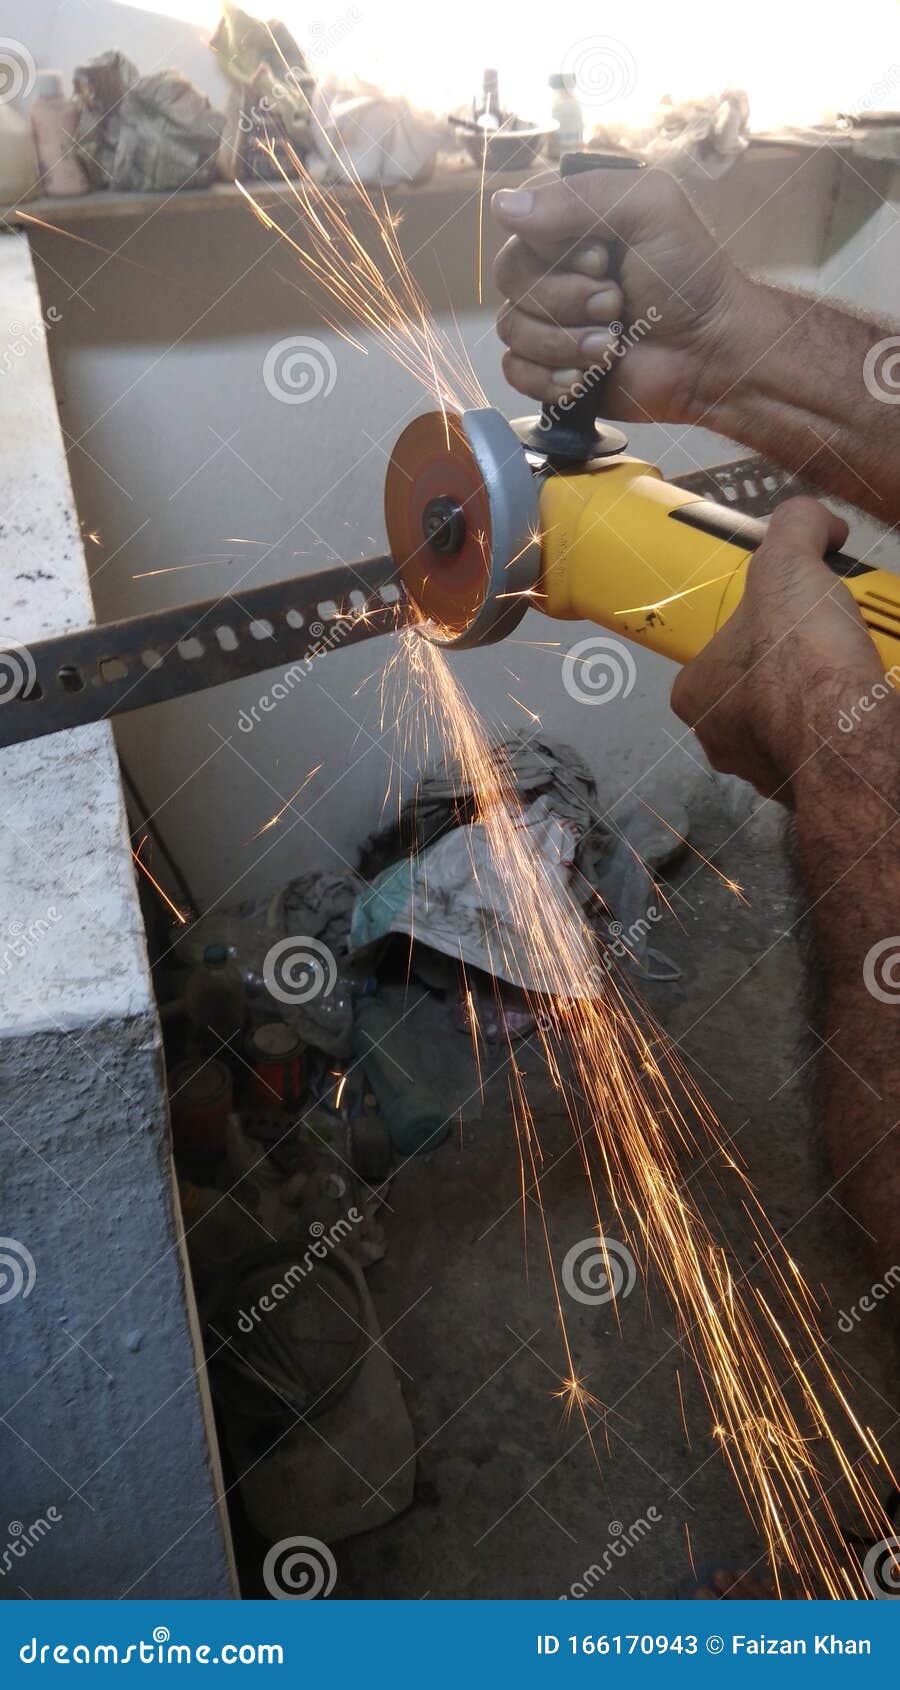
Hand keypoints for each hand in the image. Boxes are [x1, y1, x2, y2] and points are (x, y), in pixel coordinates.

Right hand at [492, 166, 741, 423]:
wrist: (709, 353)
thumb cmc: (689, 276)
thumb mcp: (650, 207)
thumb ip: (581, 196)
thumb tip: (501, 205)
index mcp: (570, 225)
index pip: (520, 228)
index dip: (556, 252)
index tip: (605, 261)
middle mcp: (554, 270)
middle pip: (510, 279)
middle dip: (565, 299)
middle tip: (616, 305)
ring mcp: (550, 322)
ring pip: (511, 328)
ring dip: (565, 343)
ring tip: (611, 346)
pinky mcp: (551, 369)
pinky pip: (515, 372)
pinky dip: (547, 378)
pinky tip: (584, 377)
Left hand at [669, 498, 887, 796]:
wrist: (855, 739)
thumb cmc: (801, 657)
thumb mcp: (787, 564)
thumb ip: (794, 527)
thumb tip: (817, 521)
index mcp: (698, 695)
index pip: (719, 650)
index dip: (755, 624)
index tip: (791, 612)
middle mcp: (725, 740)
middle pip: (764, 682)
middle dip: (801, 655)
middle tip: (832, 629)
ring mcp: (772, 768)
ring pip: (802, 714)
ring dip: (832, 688)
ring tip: (861, 655)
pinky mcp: (820, 784)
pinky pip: (837, 738)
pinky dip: (857, 714)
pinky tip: (876, 689)